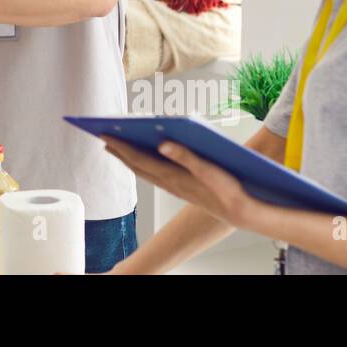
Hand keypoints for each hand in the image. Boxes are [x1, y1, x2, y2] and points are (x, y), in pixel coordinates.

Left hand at [101, 137, 256, 228]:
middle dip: (120, 151)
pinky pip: (155, 175)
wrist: (242, 212)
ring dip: (129, 159)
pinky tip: (144, 160)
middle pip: (137, 165)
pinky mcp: (181, 188)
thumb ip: (186, 156)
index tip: (105, 135)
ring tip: (117, 147)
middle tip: (104, 138)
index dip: (121, 147)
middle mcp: (169, 182)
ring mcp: (174, 186)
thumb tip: (162, 143)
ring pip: (145, 171)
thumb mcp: (209, 169)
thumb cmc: (227, 189)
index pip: (140, 158)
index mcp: (173, 176)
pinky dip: (144, 165)